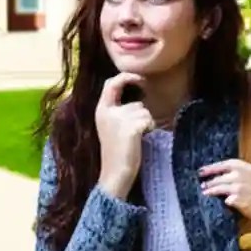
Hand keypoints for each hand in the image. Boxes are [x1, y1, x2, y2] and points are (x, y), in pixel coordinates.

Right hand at [96, 72, 153, 198]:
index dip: (126, 77)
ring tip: (135, 139)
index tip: (140, 79)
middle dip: (141, 117)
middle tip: (137, 131)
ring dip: (145, 123)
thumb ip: (117, 111)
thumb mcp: (109, 127)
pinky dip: (149, 128)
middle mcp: (108, 111)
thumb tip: (136, 100)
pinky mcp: (131, 128)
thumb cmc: (116, 151)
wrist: (115, 173)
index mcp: (101, 110)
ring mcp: (119, 119)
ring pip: (144, 112)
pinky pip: (148, 119)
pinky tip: (141, 139)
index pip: (111, 83)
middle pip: (136, 104)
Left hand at [199, 159, 250, 232]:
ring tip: (206, 193)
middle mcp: (239, 176)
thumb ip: (234, 169)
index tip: (200, 172)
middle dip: (209, 182)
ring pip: (221, 189)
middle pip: (219, 179)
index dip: (210, 169)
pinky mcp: (242, 201)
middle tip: (203, 185)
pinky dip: (225, 200)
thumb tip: (211, 171)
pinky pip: (228, 200)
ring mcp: (240, 189)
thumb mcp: (249, 170)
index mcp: (241, 165)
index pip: (221, 165)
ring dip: (212, 191)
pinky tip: (222, 201)